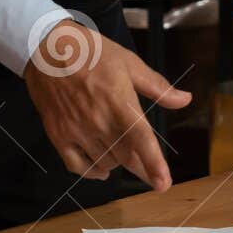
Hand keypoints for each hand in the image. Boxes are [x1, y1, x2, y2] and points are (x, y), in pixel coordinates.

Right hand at [24, 19, 190, 190]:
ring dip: (119, 164)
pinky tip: (102, 171)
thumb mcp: (129, 63)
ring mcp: (76, 129)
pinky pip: (76, 165)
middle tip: (153, 174)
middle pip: (126, 156)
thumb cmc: (91, 52)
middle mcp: (98, 120)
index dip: (154, 163)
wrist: (46, 48)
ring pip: (105, 161)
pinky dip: (92, 172)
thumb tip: (185, 99)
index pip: (141, 138)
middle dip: (142, 168)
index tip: (163, 184)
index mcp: (119, 101)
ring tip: (127, 159)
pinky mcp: (58, 134)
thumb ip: (157, 86)